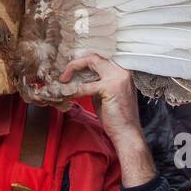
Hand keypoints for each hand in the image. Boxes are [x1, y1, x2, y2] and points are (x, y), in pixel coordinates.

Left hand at [60, 53, 154, 185]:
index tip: (71, 68)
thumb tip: (79, 76)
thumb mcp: (106, 93)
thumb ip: (96, 82)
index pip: (100, 58)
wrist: (127, 133)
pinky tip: (70, 95)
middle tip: (64, 75)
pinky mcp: (110, 88)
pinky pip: (86, 85)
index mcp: (123, 71)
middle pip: (94, 57)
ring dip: (73, 70)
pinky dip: (76, 90)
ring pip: (91, 62)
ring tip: (63, 81)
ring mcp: (118, 77)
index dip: (83, 61)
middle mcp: (122, 71)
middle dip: (76, 63)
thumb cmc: (116, 116)